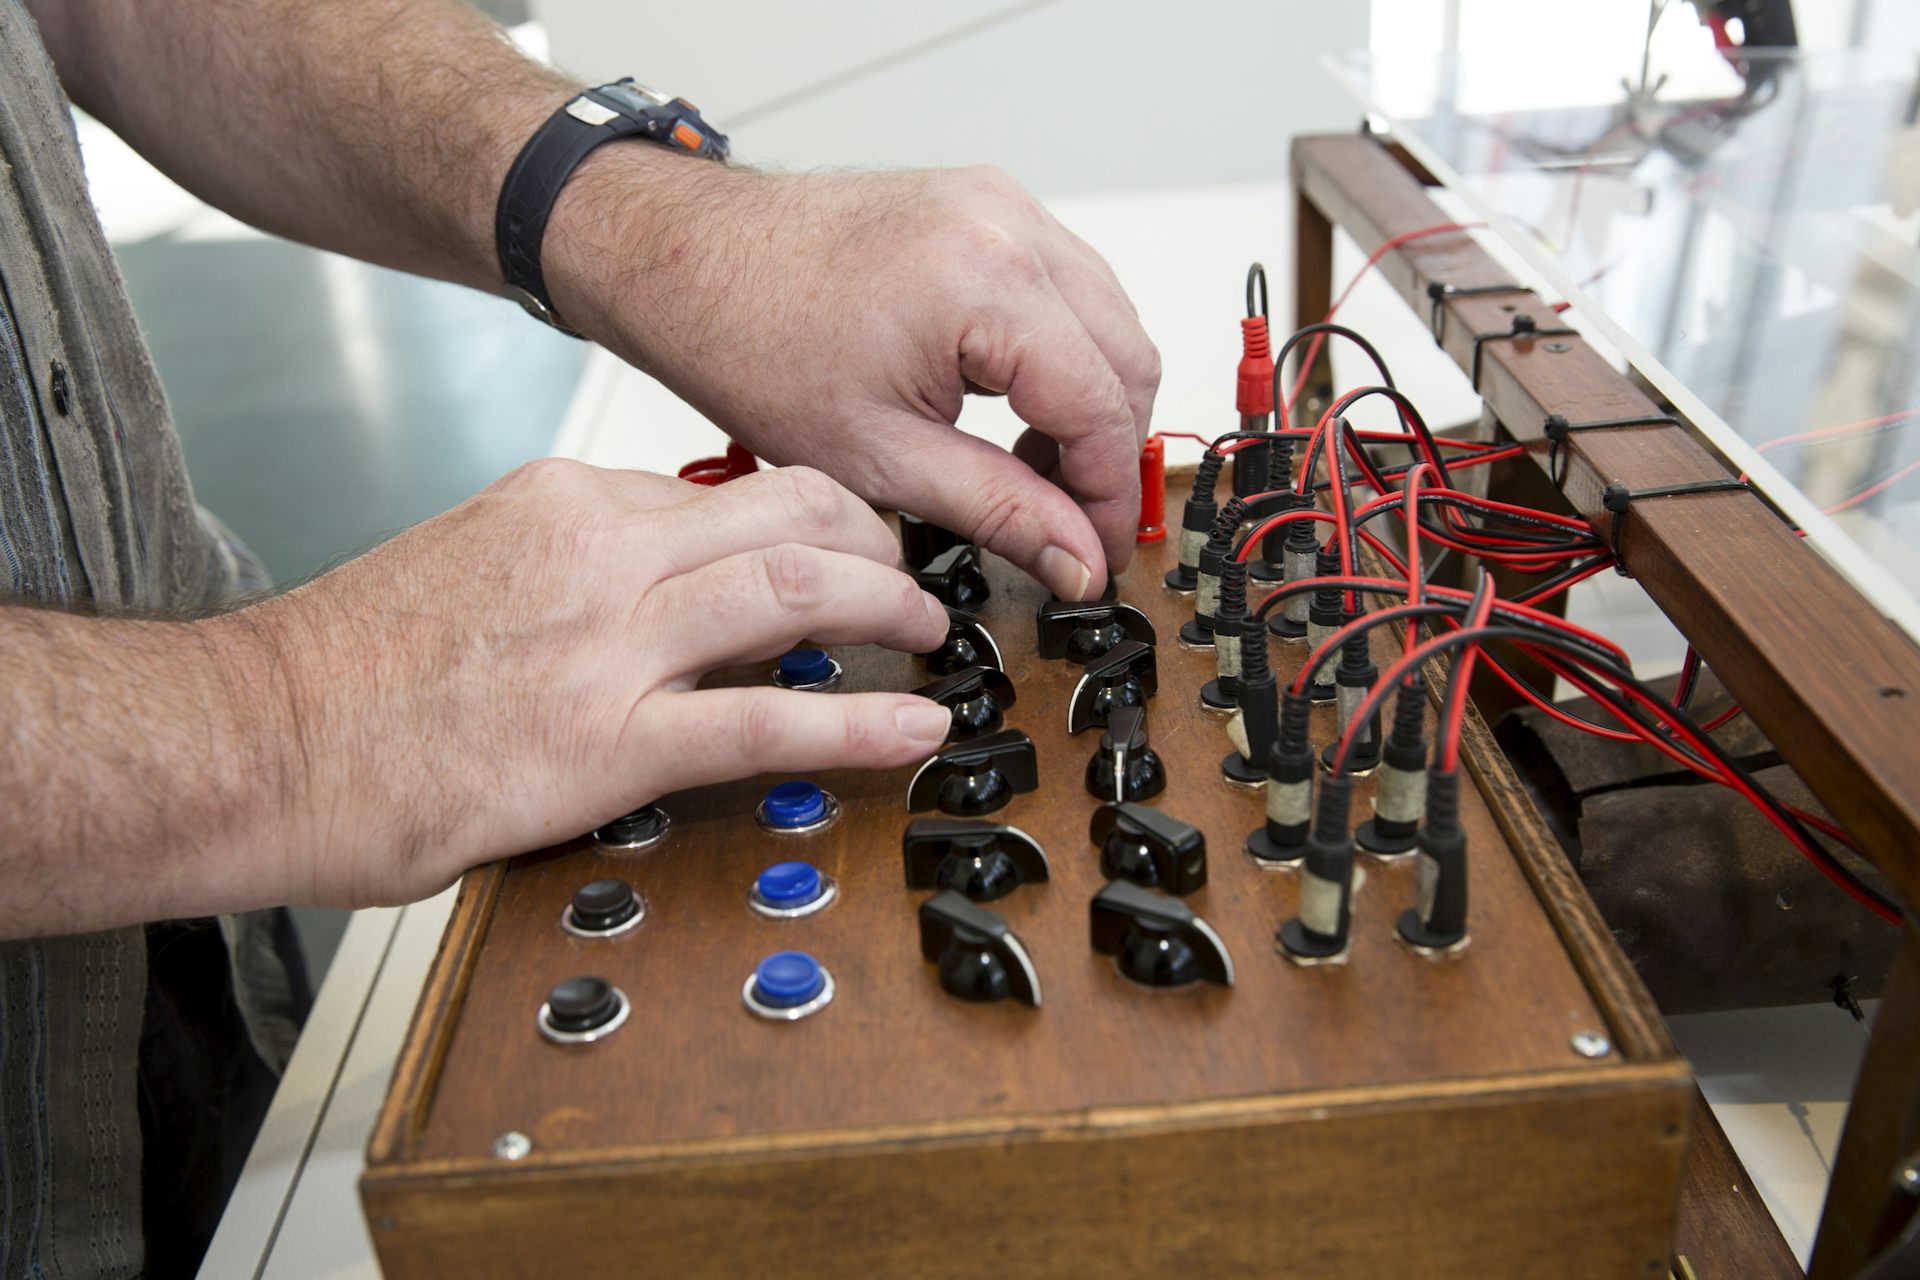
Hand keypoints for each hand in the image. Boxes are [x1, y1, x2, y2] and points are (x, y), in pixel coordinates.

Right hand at [245, 462, 951, 906]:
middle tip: (908, 573)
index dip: (808, 516)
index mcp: (564, 501)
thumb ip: (570, 555)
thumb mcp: (469, 557)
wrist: (255, 739)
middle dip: (872, 539)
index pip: (724, 489)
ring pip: (794, 592)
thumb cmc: (348, 666)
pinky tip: (910, 729)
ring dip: (885, 608)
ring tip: (927, 633)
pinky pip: (764, 722)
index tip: (844, 540)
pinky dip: (855, 724)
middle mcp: (597, 550)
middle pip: (786, 513)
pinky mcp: (603, 742)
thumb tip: (659, 574)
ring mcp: (606, 644)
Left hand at [546, 161, 1160, 600]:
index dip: (1110, 498)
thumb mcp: (878, 456)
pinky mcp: (986, 204)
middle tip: (1074, 528)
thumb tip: (1075, 560)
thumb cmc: (747, 337)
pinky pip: (1068, 286)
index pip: (1102, 408)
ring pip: (1109, 320)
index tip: (1100, 555)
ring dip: (1091, 403)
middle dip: (1108, 454)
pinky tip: (1017, 408)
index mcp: (988, 283)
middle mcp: (1009, 226)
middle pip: (1127, 360)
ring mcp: (1003, 205)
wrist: (684, 260)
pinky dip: (1063, 353)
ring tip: (1036, 475)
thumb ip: (998, 511)